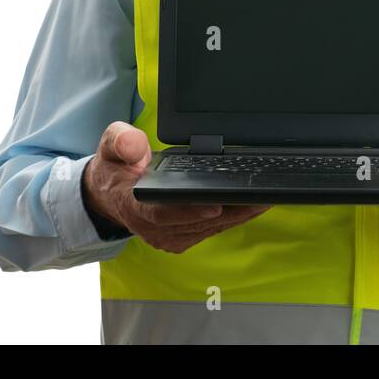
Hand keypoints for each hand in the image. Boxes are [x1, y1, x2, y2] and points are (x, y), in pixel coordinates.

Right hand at [82, 121, 271, 253]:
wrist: (112, 191)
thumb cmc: (117, 167)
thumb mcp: (111, 145)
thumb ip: (121, 141)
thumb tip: (133, 144)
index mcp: (135, 206)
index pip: (163, 213)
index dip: (191, 210)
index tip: (216, 204)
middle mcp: (154, 227)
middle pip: (198, 220)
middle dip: (231, 208)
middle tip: (261, 193)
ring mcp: (171, 236)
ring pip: (211, 227)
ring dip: (239, 213)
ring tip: (266, 196)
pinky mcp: (185, 237)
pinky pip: (214, 228)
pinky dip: (234, 216)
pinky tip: (254, 203)